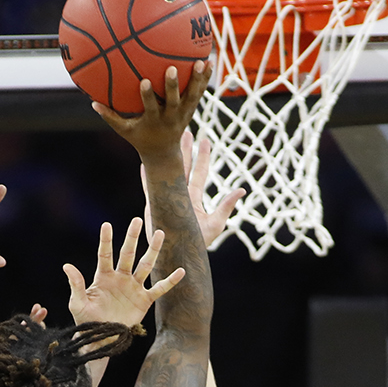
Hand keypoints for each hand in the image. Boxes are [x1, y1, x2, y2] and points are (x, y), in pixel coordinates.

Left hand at [64, 218, 185, 329]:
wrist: (101, 338)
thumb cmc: (86, 319)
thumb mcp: (78, 302)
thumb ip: (75, 284)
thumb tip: (66, 265)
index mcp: (104, 276)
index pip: (104, 254)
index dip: (106, 240)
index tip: (106, 225)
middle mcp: (120, 278)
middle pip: (128, 254)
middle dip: (132, 238)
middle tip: (137, 220)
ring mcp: (134, 287)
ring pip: (145, 265)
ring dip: (153, 250)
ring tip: (160, 233)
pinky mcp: (144, 300)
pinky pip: (159, 289)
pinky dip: (170, 281)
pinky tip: (181, 271)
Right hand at [94, 62, 212, 163]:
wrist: (163, 153)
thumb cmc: (141, 138)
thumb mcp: (124, 131)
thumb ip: (110, 117)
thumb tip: (92, 102)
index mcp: (155, 121)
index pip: (151, 108)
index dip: (148, 96)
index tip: (144, 81)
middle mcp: (171, 117)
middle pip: (174, 101)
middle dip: (173, 86)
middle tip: (172, 68)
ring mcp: (183, 114)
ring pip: (192, 96)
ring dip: (197, 80)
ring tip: (201, 62)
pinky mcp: (191, 110)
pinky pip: (199, 93)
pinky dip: (205, 79)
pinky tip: (209, 62)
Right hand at [143, 130, 244, 246]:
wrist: (179, 255)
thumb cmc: (198, 243)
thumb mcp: (215, 224)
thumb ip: (226, 206)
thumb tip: (242, 189)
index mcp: (195, 197)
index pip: (199, 172)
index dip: (202, 156)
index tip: (205, 139)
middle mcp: (180, 194)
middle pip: (183, 167)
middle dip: (184, 149)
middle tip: (184, 131)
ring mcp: (166, 198)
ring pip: (167, 172)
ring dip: (167, 157)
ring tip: (165, 141)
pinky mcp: (154, 205)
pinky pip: (149, 188)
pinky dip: (147, 176)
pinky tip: (145, 164)